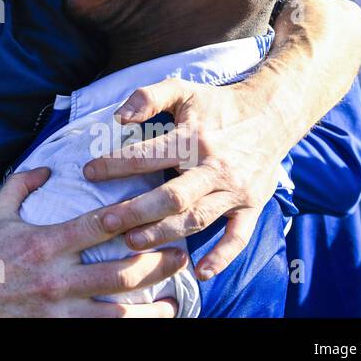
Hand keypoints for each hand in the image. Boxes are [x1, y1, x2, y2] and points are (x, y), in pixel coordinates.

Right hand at [0, 168, 184, 316]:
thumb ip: (19, 187)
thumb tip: (45, 166)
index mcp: (44, 243)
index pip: (98, 226)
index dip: (134, 217)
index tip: (159, 212)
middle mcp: (57, 278)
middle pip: (121, 271)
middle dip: (157, 263)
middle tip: (181, 254)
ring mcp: (60, 310)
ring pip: (120, 311)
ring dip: (153, 306)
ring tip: (174, 297)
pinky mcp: (58, 331)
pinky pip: (102, 332)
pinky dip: (129, 327)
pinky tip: (146, 323)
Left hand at [82, 76, 286, 280]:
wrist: (273, 113)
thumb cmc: (219, 104)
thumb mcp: (182, 89)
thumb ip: (148, 97)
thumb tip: (119, 117)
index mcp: (194, 139)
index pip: (147, 155)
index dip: (114, 164)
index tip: (88, 172)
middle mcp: (214, 167)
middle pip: (171, 196)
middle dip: (135, 211)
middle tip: (104, 223)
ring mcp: (235, 190)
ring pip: (197, 218)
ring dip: (164, 234)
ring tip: (131, 244)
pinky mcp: (252, 206)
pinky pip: (238, 237)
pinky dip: (221, 257)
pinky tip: (198, 272)